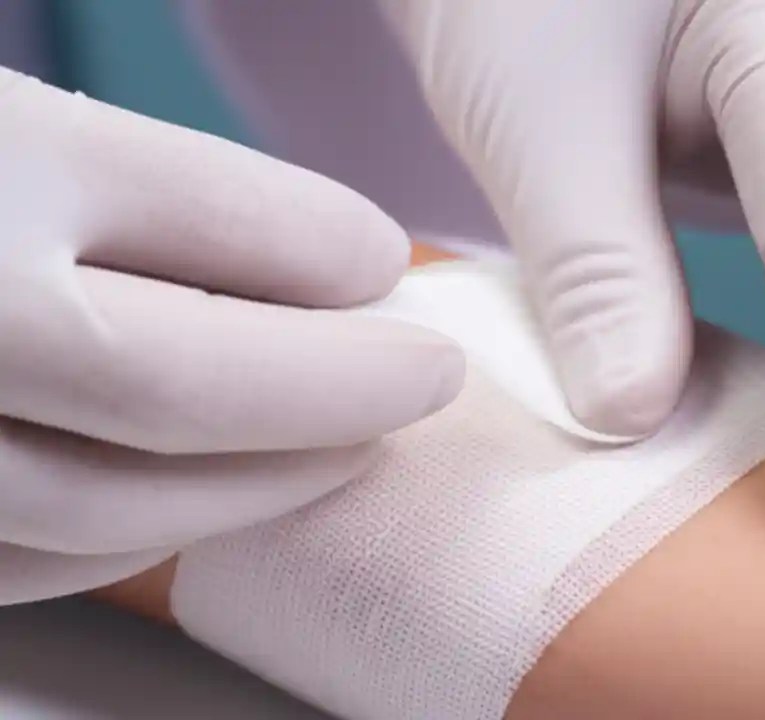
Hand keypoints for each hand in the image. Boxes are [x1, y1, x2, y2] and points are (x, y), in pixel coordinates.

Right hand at [0, 68, 463, 602]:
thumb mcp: (20, 122)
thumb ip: (171, 190)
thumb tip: (356, 264)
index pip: (217, 240)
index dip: (341, 273)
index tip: (398, 280)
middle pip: (180, 396)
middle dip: (334, 396)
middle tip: (424, 381)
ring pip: (102, 510)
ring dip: (252, 488)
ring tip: (342, 450)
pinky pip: (17, 559)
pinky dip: (133, 533)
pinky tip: (199, 498)